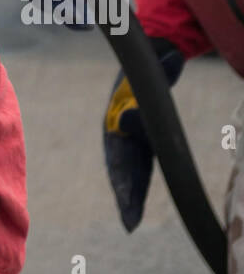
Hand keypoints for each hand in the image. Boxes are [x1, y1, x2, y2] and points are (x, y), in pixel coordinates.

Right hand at [103, 39, 183, 230]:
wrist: (154, 52)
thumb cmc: (156, 59)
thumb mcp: (155, 65)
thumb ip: (156, 78)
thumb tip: (130, 116)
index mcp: (118, 112)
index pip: (120, 147)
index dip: (122, 173)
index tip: (126, 195)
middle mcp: (119, 126)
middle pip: (120, 164)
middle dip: (125, 192)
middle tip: (129, 221)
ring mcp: (129, 135)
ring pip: (126, 170)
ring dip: (128, 196)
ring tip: (131, 222)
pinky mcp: (140, 141)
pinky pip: (136, 167)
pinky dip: (134, 188)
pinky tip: (134, 210)